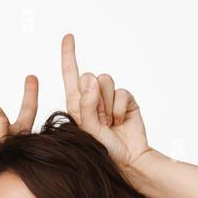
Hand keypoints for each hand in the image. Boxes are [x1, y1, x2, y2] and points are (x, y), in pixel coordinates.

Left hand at [60, 33, 150, 170]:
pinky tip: (121, 121)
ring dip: (107, 105)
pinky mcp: (126, 100)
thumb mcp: (87, 130)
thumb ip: (86, 105)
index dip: (69, 55)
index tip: (68, 36)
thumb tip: (90, 77)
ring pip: (106, 80)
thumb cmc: (103, 151)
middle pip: (90, 76)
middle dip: (94, 98)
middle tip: (99, 121)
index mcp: (77, 104)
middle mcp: (92, 98)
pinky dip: (120, 108)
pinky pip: (121, 92)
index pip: (71, 75)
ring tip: (109, 123)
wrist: (128, 161)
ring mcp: (109, 98)